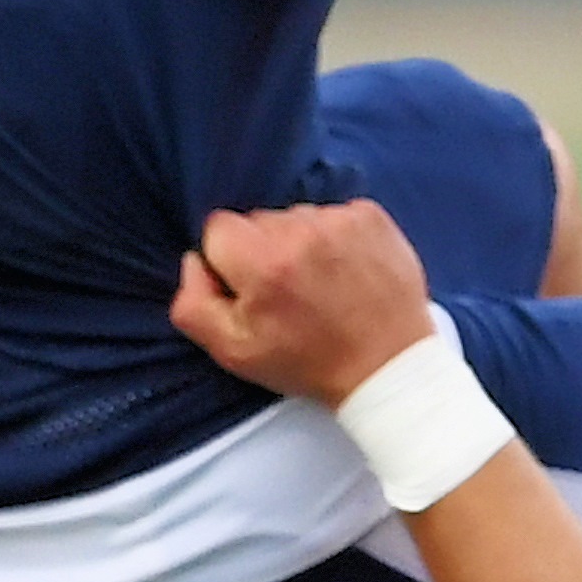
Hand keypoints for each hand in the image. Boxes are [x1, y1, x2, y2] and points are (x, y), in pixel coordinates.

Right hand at [171, 200, 438, 409]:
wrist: (387, 366)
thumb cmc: (308, 362)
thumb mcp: (233, 351)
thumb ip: (193, 303)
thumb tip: (195, 261)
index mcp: (262, 261)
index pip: (217, 227)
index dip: (228, 260)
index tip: (252, 289)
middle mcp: (301, 230)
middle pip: (258, 220)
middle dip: (263, 250)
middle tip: (289, 292)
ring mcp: (341, 219)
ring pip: (296, 216)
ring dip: (300, 242)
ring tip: (322, 284)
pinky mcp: (372, 217)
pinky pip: (334, 214)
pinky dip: (335, 236)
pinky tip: (346, 271)